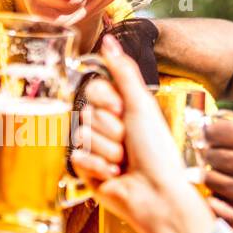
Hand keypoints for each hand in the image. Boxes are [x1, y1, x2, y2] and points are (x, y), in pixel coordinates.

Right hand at [70, 35, 214, 232]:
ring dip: (106, 149)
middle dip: (110, 129)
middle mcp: (107, 128)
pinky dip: (96, 166)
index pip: (93, 90)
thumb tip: (109, 39)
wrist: (155, 193)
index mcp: (121, 110)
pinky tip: (112, 174)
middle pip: (86, 111)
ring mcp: (95, 149)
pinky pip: (77, 157)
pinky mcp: (86, 171)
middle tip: (128, 142)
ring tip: (124, 162)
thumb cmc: (156, 151)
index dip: (106, 100)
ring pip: (82, 134)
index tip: (122, 110)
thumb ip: (122, 72)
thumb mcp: (141, 104)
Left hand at [201, 118, 232, 232]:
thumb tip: (216, 120)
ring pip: (210, 181)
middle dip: (209, 155)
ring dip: (211, 178)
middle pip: (211, 155)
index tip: (204, 136)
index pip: (216, 131)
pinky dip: (215, 200)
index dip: (206, 133)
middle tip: (211, 158)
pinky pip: (216, 207)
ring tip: (221, 178)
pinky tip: (223, 197)